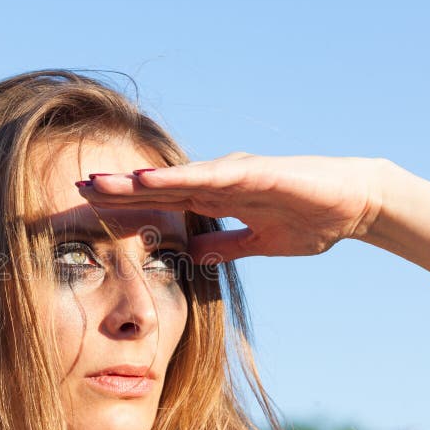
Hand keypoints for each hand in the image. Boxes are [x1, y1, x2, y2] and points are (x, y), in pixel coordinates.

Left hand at [77, 152, 391, 262]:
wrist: (355, 205)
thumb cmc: (309, 219)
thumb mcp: (257, 242)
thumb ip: (224, 246)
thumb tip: (191, 256)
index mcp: (215, 199)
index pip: (160, 203)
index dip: (124, 205)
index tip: (87, 208)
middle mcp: (217, 181)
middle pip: (156, 187)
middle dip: (115, 189)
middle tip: (73, 188)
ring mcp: (233, 174)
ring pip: (173, 178)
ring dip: (134, 181)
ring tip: (96, 183)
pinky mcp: (254, 173)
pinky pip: (208, 177)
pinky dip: (176, 179)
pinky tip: (147, 180)